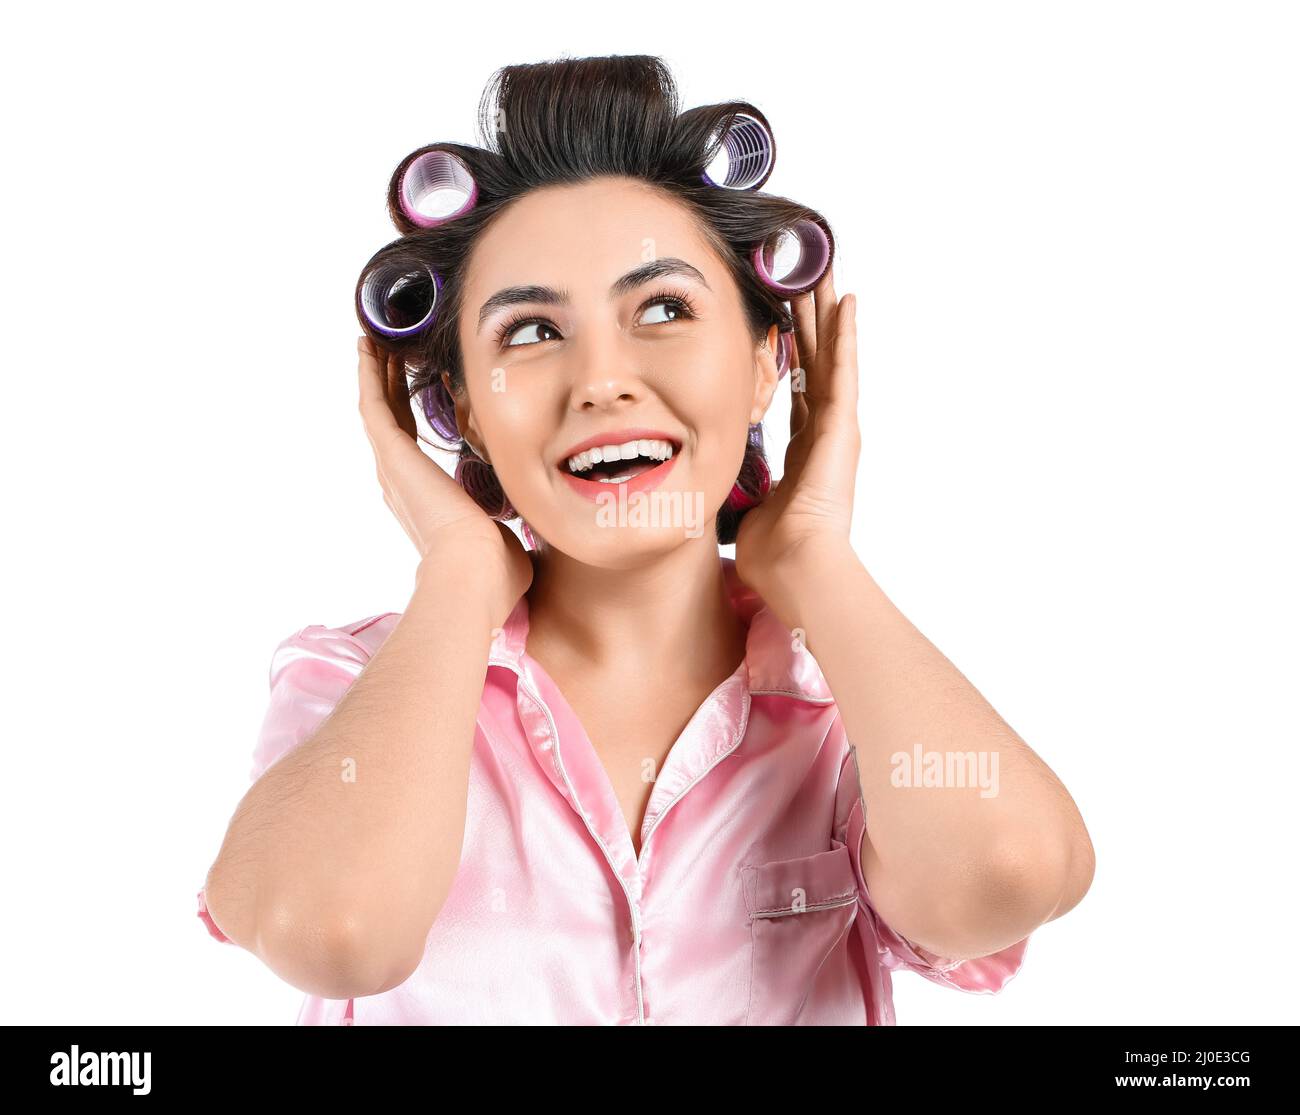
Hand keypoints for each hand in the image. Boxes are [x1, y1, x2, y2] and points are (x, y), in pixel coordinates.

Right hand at [357, 337, 532, 623]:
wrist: (476, 570)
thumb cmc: (495, 569)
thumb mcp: (506, 536)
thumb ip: (511, 524)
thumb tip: (535, 530)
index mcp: (424, 500)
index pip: (414, 445)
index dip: (413, 412)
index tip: (422, 384)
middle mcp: (400, 483)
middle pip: (391, 422)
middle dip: (391, 385)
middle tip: (390, 351)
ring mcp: (393, 468)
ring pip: (377, 408)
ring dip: (376, 373)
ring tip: (375, 340)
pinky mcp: (392, 456)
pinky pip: (373, 404)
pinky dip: (369, 374)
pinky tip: (369, 346)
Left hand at [734, 271, 859, 600]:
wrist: (797, 567)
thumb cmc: (773, 551)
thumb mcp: (748, 506)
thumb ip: (738, 487)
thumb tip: (705, 484)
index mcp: (804, 452)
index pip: (796, 389)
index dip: (791, 354)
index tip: (784, 322)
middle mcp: (825, 433)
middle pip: (815, 362)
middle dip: (809, 320)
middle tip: (805, 276)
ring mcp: (838, 428)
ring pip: (830, 356)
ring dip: (826, 313)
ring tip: (823, 272)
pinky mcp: (844, 427)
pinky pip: (842, 370)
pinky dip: (845, 335)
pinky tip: (845, 300)